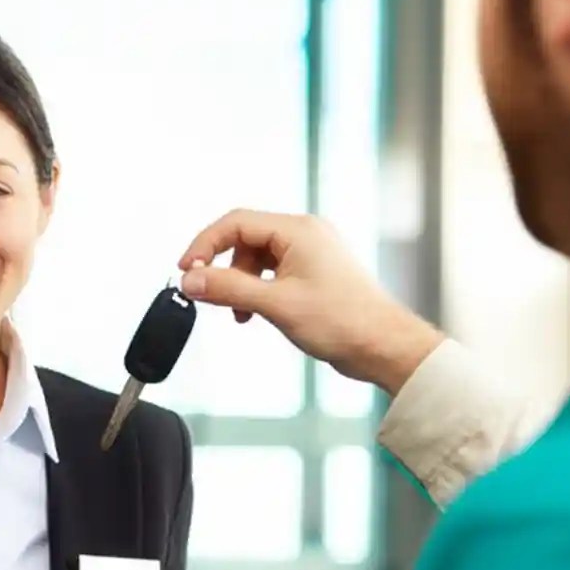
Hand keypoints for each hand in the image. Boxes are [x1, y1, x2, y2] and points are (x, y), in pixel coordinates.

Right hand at [177, 209, 443, 395]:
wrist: (383, 346)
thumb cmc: (344, 322)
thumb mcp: (275, 305)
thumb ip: (228, 289)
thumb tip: (190, 281)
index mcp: (298, 230)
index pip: (235, 223)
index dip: (205, 245)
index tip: (186, 271)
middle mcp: (305, 235)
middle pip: (244, 239)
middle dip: (222, 268)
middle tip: (205, 293)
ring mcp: (310, 253)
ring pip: (255, 258)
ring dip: (238, 284)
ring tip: (238, 313)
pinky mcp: (312, 273)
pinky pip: (271, 272)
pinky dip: (255, 290)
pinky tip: (254, 313)